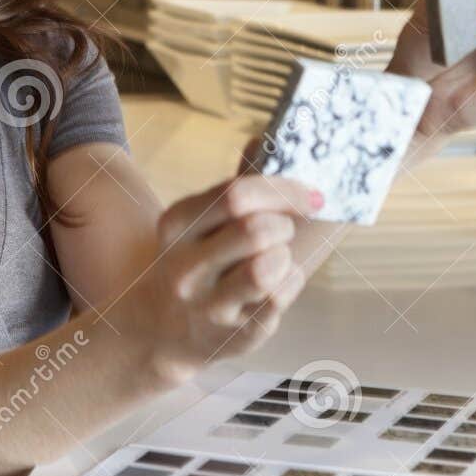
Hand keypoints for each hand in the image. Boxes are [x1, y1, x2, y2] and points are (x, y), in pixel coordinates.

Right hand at [115, 170, 322, 388]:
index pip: (236, 195)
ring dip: (285, 256)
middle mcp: (184, 267)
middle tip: (285, 230)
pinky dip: (290, 282)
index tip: (312, 194)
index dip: (284, 190)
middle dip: (285, 225)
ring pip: (268, 268)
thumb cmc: (199, 261)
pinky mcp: (235, 336)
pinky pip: (280, 298)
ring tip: (276, 258)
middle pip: (256, 230)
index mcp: (177, 225)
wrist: (164, 329)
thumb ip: (235, 185)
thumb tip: (261, 139)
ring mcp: (207, 306)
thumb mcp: (201, 223)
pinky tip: (278, 282)